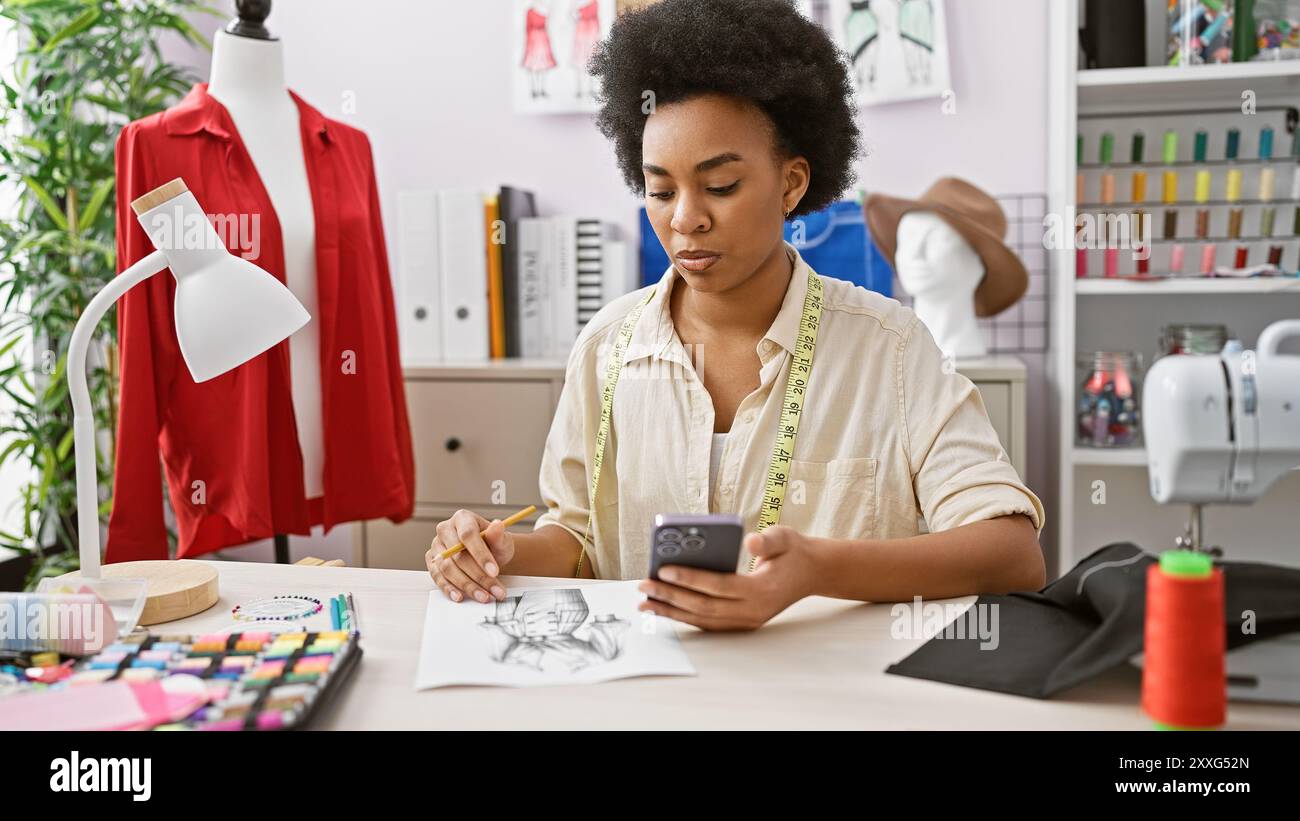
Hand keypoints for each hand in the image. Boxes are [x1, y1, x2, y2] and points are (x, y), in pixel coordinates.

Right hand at [425, 509, 514, 603]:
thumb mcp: (502, 540)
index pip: (468, 535)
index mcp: (462, 518)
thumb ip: (499, 535)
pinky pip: (437, 577)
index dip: (481, 555)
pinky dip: (449, 588)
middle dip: (478, 576)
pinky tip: (460, 596)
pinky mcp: (432, 561)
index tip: (494, 571)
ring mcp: (436, 546)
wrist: (488, 554)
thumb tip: (497, 525)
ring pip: (448, 569)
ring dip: (466, 585)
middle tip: (493, 590)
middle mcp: (445, 530)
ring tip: (483, 596)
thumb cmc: (494, 545)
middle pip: (457, 555)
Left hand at [636, 525, 818, 630]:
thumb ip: (768, 540)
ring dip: (671, 612)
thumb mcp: (785, 538)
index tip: (663, 569)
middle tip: (644, 586)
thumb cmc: (792, 552)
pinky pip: (707, 623)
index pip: (719, 586)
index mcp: (762, 591)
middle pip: (704, 607)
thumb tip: (750, 541)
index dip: (690, 579)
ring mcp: (747, 622)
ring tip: (645, 602)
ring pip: (702, 620)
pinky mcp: (741, 624)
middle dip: (670, 596)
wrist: (811, 573)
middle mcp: (753, 612)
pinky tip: (663, 609)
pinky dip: (683, 617)